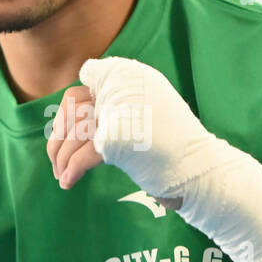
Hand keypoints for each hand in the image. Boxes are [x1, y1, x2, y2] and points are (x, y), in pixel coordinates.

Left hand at [48, 56, 261, 261]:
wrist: (205, 173)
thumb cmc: (174, 152)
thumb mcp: (142, 119)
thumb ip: (115, 110)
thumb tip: (72, 118)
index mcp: (134, 78)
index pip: (83, 86)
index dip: (69, 115)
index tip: (65, 136)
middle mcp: (129, 86)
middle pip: (73, 105)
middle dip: (58, 135)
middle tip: (55, 160)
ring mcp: (126, 111)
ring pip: (76, 130)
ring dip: (62, 155)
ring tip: (61, 175)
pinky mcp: (122, 138)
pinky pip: (84, 154)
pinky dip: (72, 170)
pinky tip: (68, 183)